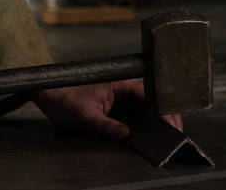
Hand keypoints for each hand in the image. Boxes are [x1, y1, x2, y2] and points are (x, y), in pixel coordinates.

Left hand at [33, 80, 182, 139]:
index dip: (163, 109)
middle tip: (174, 135)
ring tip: (165, 139)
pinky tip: (148, 140)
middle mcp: (124, 92)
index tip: (171, 123)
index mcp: (120, 85)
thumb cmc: (65, 99)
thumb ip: (106, 126)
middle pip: (151, 106)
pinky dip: (143, 131)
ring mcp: (121, 103)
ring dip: (155, 126)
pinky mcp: (117, 113)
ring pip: (145, 115)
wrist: (50, 99)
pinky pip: (135, 122)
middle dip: (164, 120)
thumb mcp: (85, 116)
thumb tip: (126, 134)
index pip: (150, 96)